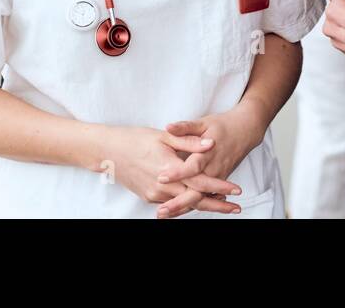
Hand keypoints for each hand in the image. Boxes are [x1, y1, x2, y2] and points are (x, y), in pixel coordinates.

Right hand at [103, 125, 241, 214]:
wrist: (107, 152)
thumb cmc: (135, 139)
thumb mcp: (164, 137)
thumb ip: (189, 142)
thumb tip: (211, 144)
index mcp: (169, 169)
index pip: (201, 182)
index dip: (220, 187)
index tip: (237, 190)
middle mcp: (163, 186)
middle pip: (196, 199)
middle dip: (217, 205)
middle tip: (236, 207)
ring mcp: (155, 194)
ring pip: (184, 203)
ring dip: (203, 204)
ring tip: (222, 205)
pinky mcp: (148, 196)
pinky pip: (172, 202)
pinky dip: (186, 202)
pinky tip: (197, 200)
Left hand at [154, 105, 265, 217]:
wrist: (245, 131)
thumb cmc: (223, 126)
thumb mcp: (203, 123)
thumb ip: (185, 127)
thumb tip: (168, 127)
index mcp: (208, 152)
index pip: (192, 166)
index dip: (178, 173)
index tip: (161, 178)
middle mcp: (214, 168)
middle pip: (196, 190)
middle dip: (179, 202)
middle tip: (161, 211)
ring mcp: (218, 177)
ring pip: (201, 198)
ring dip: (184, 207)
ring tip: (166, 215)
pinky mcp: (220, 182)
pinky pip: (206, 197)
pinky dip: (193, 206)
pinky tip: (179, 212)